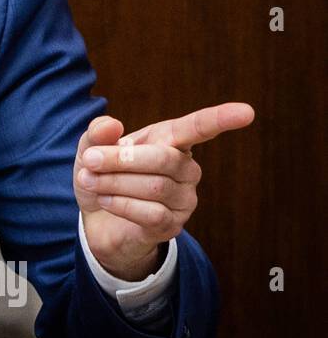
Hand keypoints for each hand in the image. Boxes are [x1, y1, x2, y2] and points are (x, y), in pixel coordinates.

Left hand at [73, 102, 254, 280]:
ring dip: (114, 183)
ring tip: (90, 180)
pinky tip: (106, 201)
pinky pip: (152, 213)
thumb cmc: (101, 175)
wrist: (97, 219)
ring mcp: (183, 199)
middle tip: (90, 160)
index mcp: (170, 141)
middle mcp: (186, 168)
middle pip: (164, 159)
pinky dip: (121, 205)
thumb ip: (96, 135)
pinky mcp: (172, 225)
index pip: (198, 127)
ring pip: (156, 187)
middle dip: (121, 159)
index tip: (247, 112)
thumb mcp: (90, 150)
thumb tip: (110, 124)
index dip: (220, 119)